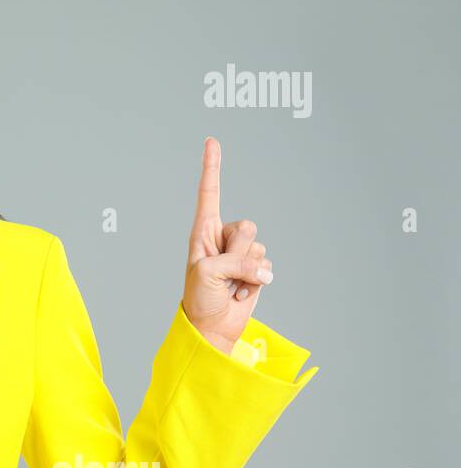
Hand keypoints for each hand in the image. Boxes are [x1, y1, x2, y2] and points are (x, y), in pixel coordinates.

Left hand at [180, 136, 273, 355]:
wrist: (211, 326)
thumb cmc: (200, 298)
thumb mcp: (208, 273)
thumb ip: (234, 259)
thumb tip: (262, 267)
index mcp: (202, 232)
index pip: (209, 193)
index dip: (212, 167)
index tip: (211, 140)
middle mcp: (222, 238)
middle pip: (247, 227)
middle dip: (239, 252)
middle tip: (223, 273)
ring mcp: (240, 253)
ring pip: (259, 248)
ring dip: (247, 272)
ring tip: (230, 286)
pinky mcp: (256, 269)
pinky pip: (267, 267)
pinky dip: (255, 284)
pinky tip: (241, 293)